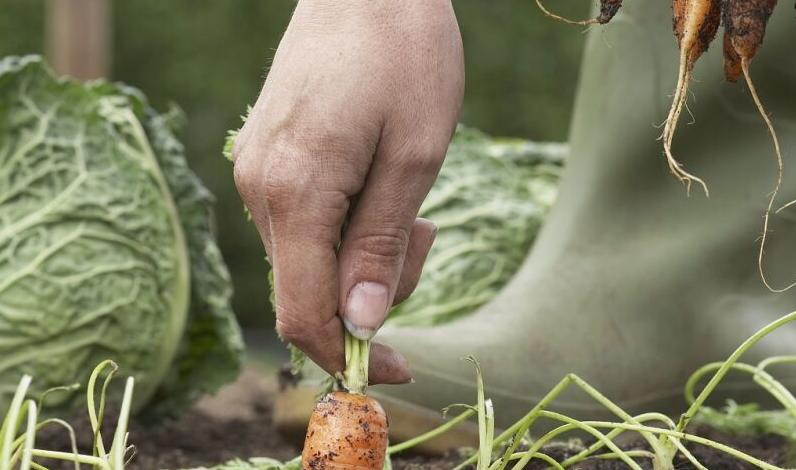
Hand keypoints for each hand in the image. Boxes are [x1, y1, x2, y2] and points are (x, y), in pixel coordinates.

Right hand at [232, 0, 463, 383]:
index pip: (303, 313)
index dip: (350, 355)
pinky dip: (346, 226)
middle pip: (309, 289)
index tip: (399, 368)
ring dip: (363, 253)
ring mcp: (257, 171)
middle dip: (373, 288)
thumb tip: (363, 323)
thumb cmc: (403, 56)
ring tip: (411, 201)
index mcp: (295, 194)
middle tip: (426, 235)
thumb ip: (382, 244)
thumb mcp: (414, 157)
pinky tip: (378, 184)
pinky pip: (303, 223)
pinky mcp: (268, 158)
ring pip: (307, 257)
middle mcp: (260, 190)